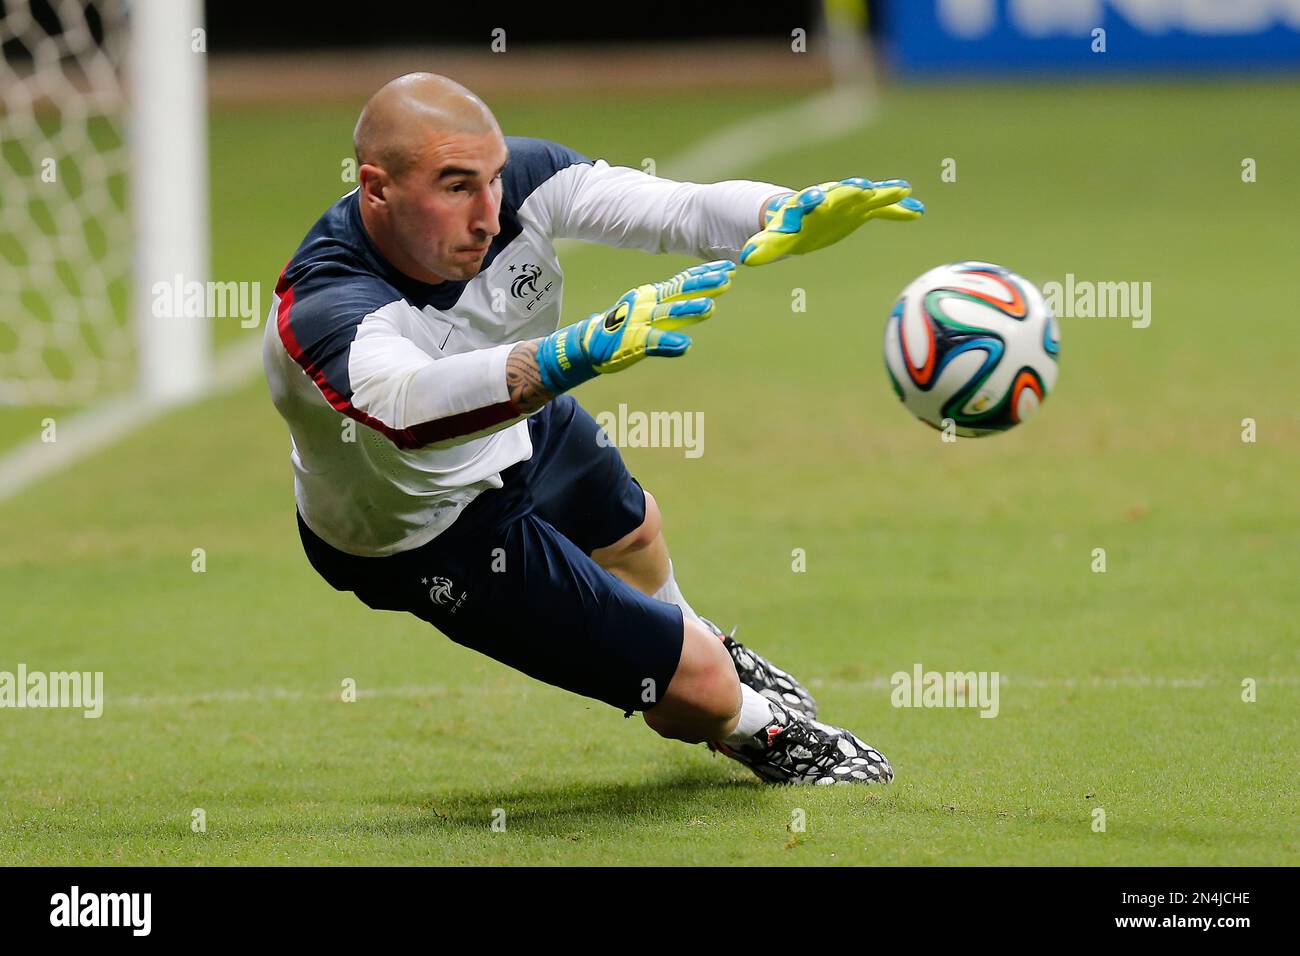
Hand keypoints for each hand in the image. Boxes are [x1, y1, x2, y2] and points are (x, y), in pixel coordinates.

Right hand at [536, 260, 734, 392]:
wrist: (590, 344)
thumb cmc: (625, 328)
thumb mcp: (654, 313)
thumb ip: (678, 307)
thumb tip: (711, 303)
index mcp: (654, 296)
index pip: (682, 281)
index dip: (705, 274)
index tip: (728, 267)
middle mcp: (647, 304)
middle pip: (679, 292)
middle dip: (703, 286)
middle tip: (727, 279)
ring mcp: (638, 321)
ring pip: (667, 313)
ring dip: (688, 310)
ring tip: (711, 307)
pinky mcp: (631, 341)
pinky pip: (651, 341)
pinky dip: (668, 342)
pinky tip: (685, 345)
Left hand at [740, 178, 924, 266]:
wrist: (794, 215)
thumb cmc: (781, 226)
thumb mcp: (772, 238)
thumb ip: (764, 246)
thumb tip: (747, 259)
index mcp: (803, 206)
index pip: (806, 202)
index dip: (812, 201)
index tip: (818, 199)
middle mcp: (826, 199)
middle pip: (839, 194)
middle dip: (851, 191)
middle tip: (865, 188)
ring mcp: (845, 203)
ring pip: (865, 196)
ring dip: (882, 193)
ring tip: (902, 189)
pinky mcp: (859, 210)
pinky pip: (881, 210)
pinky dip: (897, 209)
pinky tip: (918, 210)